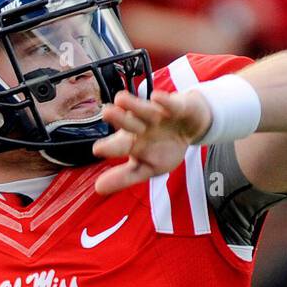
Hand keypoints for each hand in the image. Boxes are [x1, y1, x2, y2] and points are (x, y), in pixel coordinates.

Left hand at [92, 90, 212, 195]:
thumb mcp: (148, 168)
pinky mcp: (176, 107)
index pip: (120, 146)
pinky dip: (165, 102)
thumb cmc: (164, 147)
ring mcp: (158, 116)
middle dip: (119, 119)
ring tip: (120, 99)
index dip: (110, 148)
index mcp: (133, 142)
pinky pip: (171, 104)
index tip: (97, 150)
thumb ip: (125, 178)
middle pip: (129, 123)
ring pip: (145, 110)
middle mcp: (141, 127)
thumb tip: (97, 188)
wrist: (190, 127)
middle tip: (106, 113)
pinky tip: (156, 98)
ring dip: (134, 105)